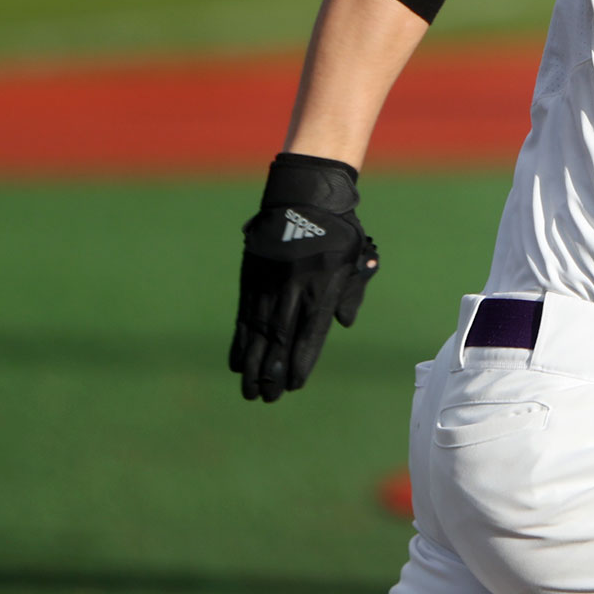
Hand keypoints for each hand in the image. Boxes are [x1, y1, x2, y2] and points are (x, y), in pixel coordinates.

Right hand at [230, 153, 379, 400]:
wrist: (304, 195)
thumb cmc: (338, 231)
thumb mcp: (356, 257)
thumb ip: (351, 291)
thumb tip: (343, 324)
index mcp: (323, 283)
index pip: (311, 331)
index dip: (302, 360)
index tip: (295, 384)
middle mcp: (293, 286)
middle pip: (281, 337)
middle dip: (274, 371)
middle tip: (268, 398)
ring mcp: (269, 281)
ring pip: (259, 330)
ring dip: (254, 363)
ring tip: (250, 391)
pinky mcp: (251, 276)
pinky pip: (244, 314)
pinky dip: (240, 341)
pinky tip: (237, 363)